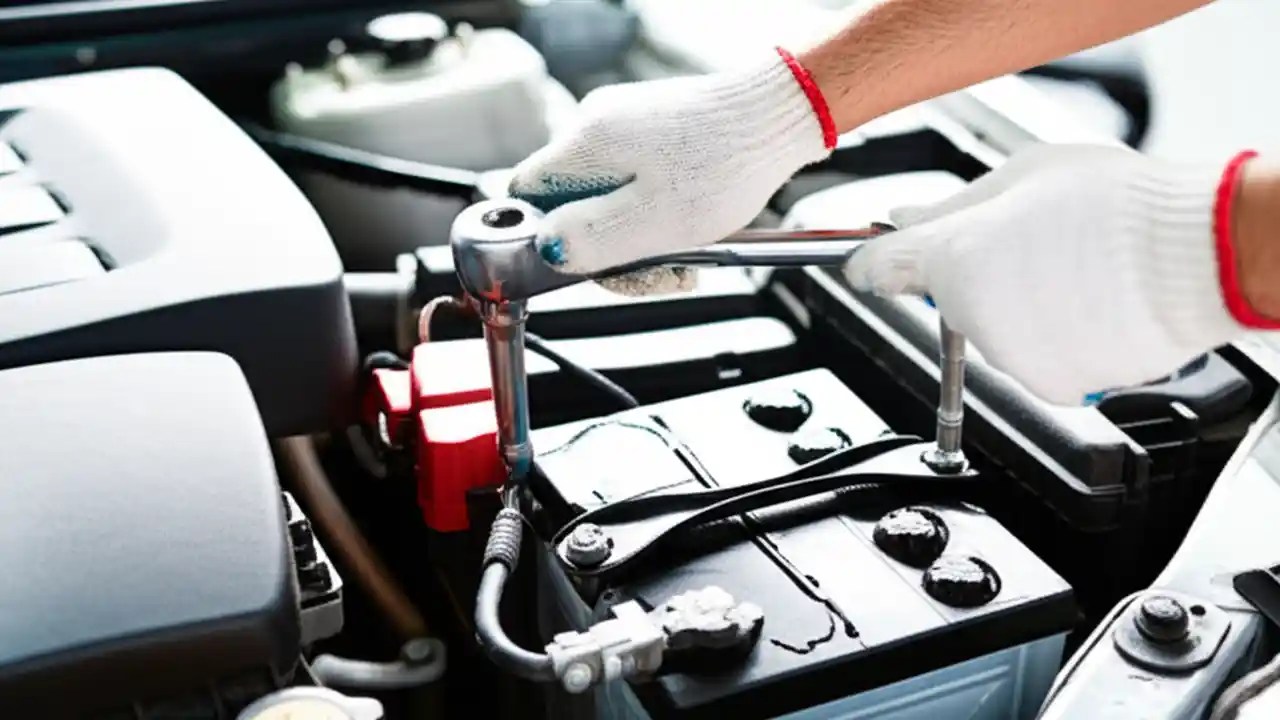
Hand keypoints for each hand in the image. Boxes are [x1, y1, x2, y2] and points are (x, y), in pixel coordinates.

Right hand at [509, 50, 831, 294]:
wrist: (780, 118)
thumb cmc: (727, 166)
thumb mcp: (655, 222)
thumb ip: (593, 238)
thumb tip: (545, 250)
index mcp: (585, 144)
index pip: (527, 197)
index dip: (553, 238)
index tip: (596, 262)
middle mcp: (595, 125)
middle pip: (571, 203)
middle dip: (611, 248)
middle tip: (660, 271)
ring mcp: (624, 124)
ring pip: (607, 197)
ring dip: (640, 238)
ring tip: (685, 255)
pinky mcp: (653, 129)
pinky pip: (635, 182)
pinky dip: (657, 213)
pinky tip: (690, 227)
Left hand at [844, 144, 1244, 404]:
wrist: (1197, 256)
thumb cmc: (1120, 207)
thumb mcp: (1022, 176)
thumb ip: (951, 206)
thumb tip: (903, 217)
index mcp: (955, 258)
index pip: (878, 268)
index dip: (872, 262)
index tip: (868, 262)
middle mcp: (974, 317)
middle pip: (952, 298)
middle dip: (978, 275)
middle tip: (1031, 245)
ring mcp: (1014, 357)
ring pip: (996, 331)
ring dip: (1022, 307)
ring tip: (1075, 271)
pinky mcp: (1054, 385)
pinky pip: (1039, 359)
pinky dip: (1058, 337)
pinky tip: (1092, 303)